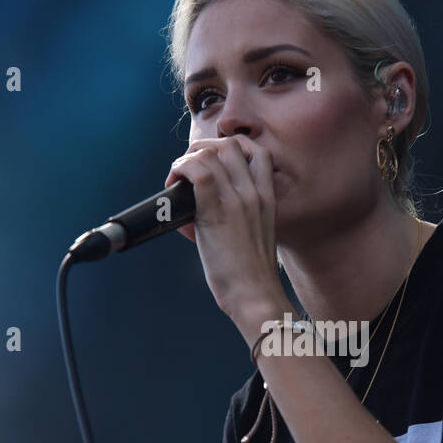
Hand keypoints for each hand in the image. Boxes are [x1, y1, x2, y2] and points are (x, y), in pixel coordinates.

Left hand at [165, 134, 282, 322]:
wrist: (256, 296)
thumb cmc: (252, 278)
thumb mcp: (257, 239)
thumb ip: (242, 220)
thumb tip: (206, 216)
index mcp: (268, 200)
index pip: (260, 153)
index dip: (232, 148)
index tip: (214, 161)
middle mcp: (255, 194)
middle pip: (230, 145)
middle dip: (204, 148)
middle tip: (188, 169)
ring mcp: (238, 200)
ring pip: (209, 154)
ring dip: (186, 159)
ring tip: (178, 179)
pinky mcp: (217, 211)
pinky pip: (196, 171)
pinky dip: (179, 170)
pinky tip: (174, 185)